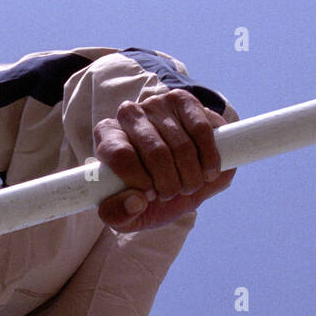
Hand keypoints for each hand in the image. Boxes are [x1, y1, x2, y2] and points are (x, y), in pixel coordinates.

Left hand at [93, 89, 235, 231]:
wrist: (176, 174)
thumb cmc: (146, 194)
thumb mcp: (127, 213)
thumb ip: (118, 216)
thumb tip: (135, 202)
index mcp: (106, 137)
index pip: (120, 154)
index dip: (139, 180)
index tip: (151, 196)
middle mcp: (128, 115)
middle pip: (155, 152)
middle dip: (170, 183)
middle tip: (173, 194)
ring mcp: (157, 104)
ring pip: (181, 144)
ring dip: (191, 176)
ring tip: (189, 186)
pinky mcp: (183, 100)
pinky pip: (201, 130)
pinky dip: (209, 158)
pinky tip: (208, 173)